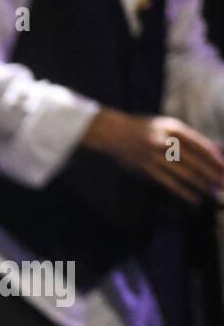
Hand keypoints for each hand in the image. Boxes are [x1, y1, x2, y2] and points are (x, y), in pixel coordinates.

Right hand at [83, 108, 223, 204]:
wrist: (112, 132)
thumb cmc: (143, 129)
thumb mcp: (166, 127)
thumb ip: (185, 138)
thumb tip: (213, 151)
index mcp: (174, 128)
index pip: (200, 145)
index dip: (215, 158)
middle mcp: (165, 141)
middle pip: (195, 161)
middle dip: (213, 173)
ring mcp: (154, 155)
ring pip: (184, 173)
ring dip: (201, 184)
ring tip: (214, 193)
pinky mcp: (144, 169)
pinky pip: (168, 183)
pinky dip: (183, 192)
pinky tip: (194, 198)